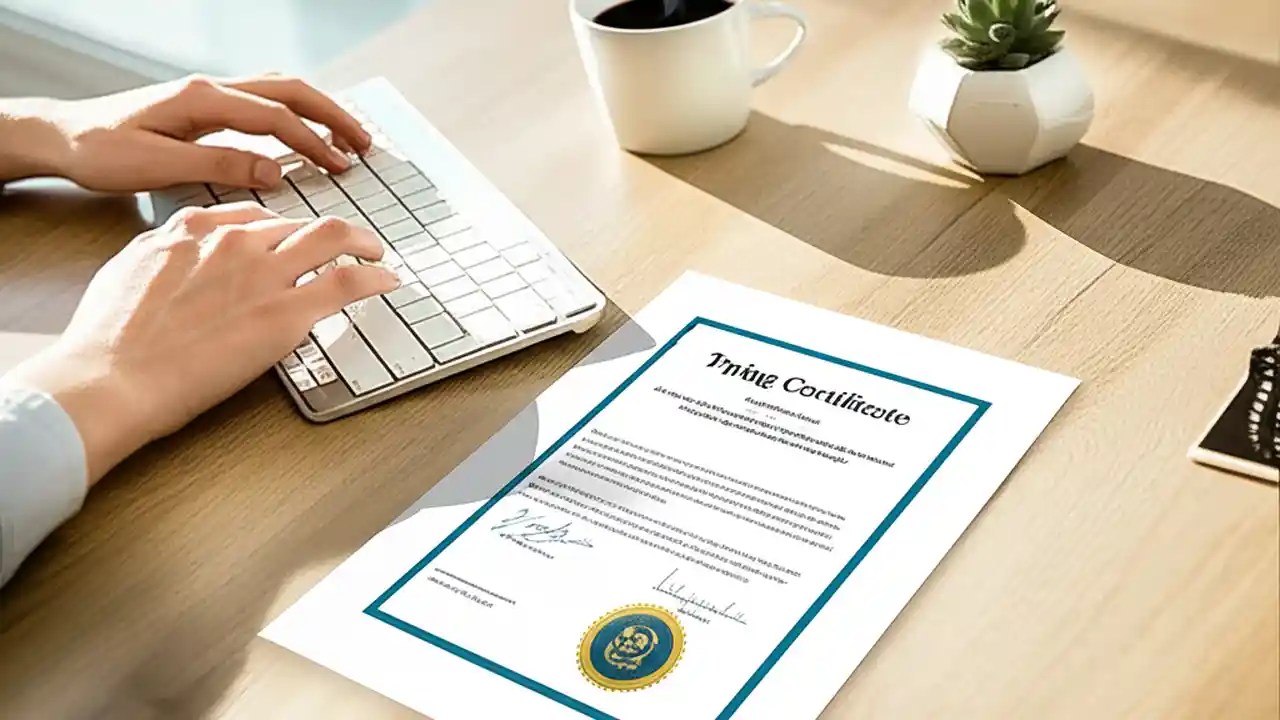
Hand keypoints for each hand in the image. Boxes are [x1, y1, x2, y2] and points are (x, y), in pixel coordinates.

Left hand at [0, 74, 370, 190]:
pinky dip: (294, 114)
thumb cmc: (100, 152)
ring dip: (317, 111)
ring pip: (278, 90)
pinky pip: (262, 102)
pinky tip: (304, 134)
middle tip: (364, 144)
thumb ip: (219, 166)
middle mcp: (210, 89)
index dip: (314, 142)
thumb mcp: (156, 166)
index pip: (275, 117)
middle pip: (289, 90)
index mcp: (202, 100)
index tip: (343, 166)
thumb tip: (275, 171)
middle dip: (332, 115)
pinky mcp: (204, 107)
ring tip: (346, 138)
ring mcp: (208, 94)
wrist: (62, 136)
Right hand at [5, 204, 398, 483]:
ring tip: (375, 254)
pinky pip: (349, 282)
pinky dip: (376, 277)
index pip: (253, 216)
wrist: (113, 377)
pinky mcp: (289, 312)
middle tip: (348, 246)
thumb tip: (181, 263)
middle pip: (298, 224)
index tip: (294, 239)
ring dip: (362, 243)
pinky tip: (387, 280)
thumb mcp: (130, 272)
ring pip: (333, 238)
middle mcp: (235, 241)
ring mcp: (265, 274)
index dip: (282, 228)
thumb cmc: (109, 340)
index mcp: (194, 230)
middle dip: (327, 234)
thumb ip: (166, 258)